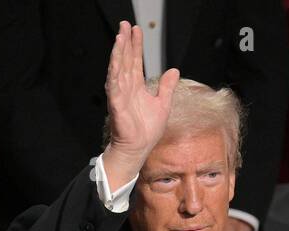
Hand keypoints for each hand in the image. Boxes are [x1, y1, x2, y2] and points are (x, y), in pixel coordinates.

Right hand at [101, 20, 179, 187]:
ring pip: (118, 69)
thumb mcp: (163, 104)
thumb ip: (167, 87)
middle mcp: (126, 87)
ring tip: (120, 37)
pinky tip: (116, 60)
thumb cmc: (147, 131)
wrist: (138, 149)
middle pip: (125, 60)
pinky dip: (114, 72)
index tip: (136, 30)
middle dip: (125, 42)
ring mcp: (120, 95)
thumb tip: (174, 70)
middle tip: (125, 24)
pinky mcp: (117, 104)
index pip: (135, 61)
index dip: (136, 45)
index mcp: (136, 86)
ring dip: (118, 52)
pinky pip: (114, 85)